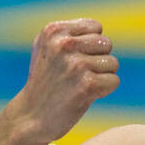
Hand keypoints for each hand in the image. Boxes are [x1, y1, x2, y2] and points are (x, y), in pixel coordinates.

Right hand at [7, 18, 119, 144]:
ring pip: (113, 63)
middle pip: (106, 44)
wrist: (30, 117)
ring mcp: (76, 65)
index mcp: (54, 31)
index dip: (90, 46)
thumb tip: (98, 29)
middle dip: (97, 60)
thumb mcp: (47, 48)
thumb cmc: (45, 82)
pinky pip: (114, 81)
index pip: (96, 28)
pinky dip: (104, 90)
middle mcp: (64, 44)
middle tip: (76, 76)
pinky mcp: (87, 85)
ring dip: (101, 77)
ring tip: (79, 85)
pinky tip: (85, 95)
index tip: (72, 61)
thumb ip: (69, 33)